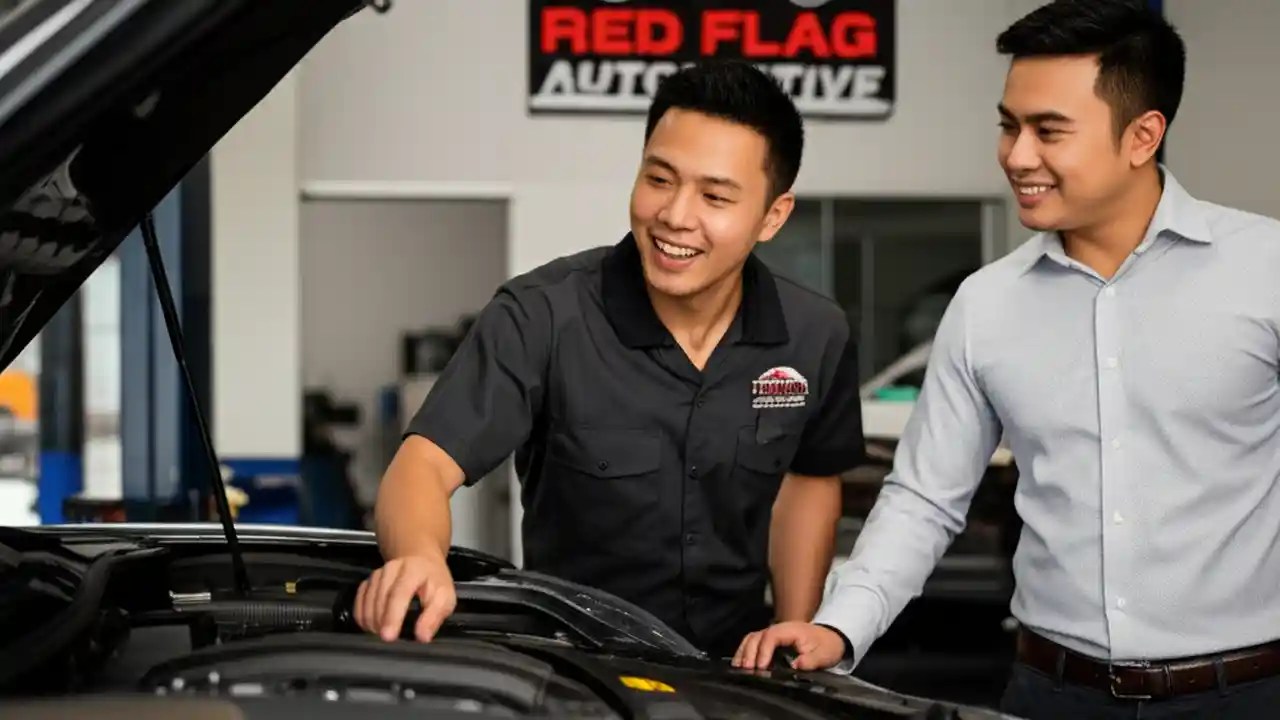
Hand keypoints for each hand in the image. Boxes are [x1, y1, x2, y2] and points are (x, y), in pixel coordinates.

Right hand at [354, 553, 456, 641]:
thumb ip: (434, 616)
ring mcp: (377, 574)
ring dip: (372, 621)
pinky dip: (362, 616)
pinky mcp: (368, 580)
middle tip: (389, 639)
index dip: (393, 616)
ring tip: (383, 633)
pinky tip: (371, 626)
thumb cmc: (434, 582)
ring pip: (367, 601)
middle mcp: (391, 569)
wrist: (420, 560)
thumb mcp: (445, 598)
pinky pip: (359, 601)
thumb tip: (422, 636)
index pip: (399, 594)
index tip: (388, 636)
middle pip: (380, 599)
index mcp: (413, 570)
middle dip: (382, 623)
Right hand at [732, 622, 847, 670]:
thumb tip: (797, 665)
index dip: (764, 650)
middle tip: (746, 670)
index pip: (771, 636)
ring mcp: (772, 634)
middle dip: (749, 653)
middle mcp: (779, 629)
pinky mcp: (769, 640)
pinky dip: (744, 652)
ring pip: (751, 638)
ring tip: (738, 668)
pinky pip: (752, 643)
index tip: (761, 667)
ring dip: (743, 652)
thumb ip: (812, 660)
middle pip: (757, 636)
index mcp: (791, 630)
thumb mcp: (825, 654)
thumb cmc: (826, 645)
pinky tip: (739, 664)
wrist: (830, 638)